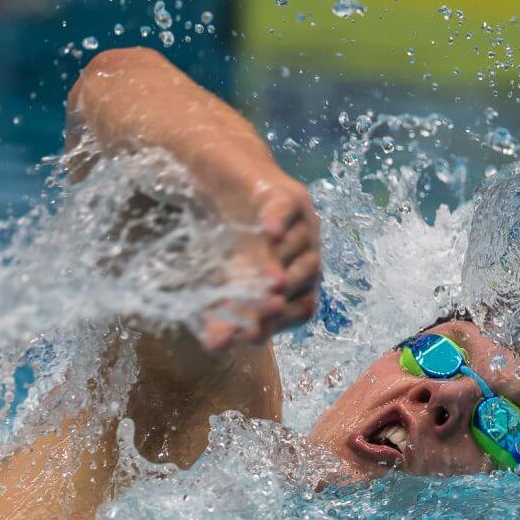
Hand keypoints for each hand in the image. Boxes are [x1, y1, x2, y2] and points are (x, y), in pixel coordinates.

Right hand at [201, 175, 320, 351]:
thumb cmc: (224, 230)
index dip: (276, 322)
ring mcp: (299, 221)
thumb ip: (222, 308)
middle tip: (254, 322)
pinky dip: (278, 220)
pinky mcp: (282, 192)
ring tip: (267, 283)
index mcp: (294, 277)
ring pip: (300, 246)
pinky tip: (269, 233)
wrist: (220, 172)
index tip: (249, 337)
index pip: (298, 307)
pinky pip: (285, 208)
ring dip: (281, 264)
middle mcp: (304, 252)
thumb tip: (215, 347)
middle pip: (300, 280)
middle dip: (276, 302)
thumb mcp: (221, 275)